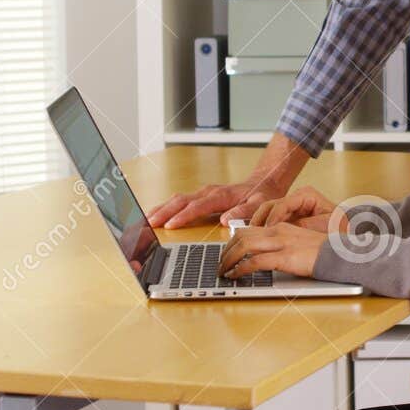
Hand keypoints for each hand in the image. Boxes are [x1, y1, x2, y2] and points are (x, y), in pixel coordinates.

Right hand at [144, 134, 309, 228]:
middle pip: (181, 201)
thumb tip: (225, 220)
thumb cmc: (261, 195)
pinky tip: (156, 216)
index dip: (183, 216)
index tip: (171, 226)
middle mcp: (209, 192)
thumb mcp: (260, 204)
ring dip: (161, 209)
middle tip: (148, 224)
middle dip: (163, 212)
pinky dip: (166, 208)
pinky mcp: (200, 197)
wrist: (264, 183)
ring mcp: (203, 194)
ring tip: (145, 221)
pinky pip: (179, 202)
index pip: (197, 206)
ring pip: (176, 200)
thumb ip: (244, 212)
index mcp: (221, 195)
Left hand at [218, 222, 326, 279]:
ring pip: (243, 246)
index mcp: (282, 227)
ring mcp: (281, 243)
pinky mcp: (285, 257)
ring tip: (223, 271)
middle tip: (220, 263)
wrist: (341, 254)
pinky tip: (235, 275)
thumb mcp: (300, 243)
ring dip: (228, 259)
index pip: (250, 230)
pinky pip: (254, 262)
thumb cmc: (324, 252)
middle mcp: (279, 231)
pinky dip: (240, 269)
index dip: (233, 242)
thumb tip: (266, 258)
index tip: (227, 253)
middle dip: (226, 250)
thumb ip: (283, 246)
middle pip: (242, 236)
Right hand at [249, 186, 347, 230]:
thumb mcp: (322, 226)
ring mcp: (291, 207)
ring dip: (259, 225)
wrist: (345, 232)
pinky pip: (272, 221)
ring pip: (268, 212)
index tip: (269, 229)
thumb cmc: (338, 227)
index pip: (283, 203)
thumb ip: (302, 226)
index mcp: (306, 195)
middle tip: (253, 234)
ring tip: (252, 237)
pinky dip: (265, 229)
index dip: (274, 217)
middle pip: (271, 205)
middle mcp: (296, 198)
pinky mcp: (288, 217)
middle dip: (261, 220)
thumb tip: (283, 230)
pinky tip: (259, 240)